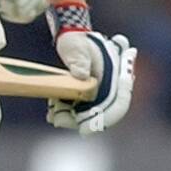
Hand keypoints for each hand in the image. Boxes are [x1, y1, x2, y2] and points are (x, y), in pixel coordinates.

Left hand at [49, 15, 136, 133]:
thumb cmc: (78, 42)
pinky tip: (51, 113)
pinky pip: (76, 112)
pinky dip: (65, 114)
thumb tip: (80, 75)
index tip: (85, 130)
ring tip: (52, 115)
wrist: (70, 39)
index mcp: (117, 78)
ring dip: (69, 119)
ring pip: (87, 116)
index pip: (119, 104)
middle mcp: (110, 90)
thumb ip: (80, 61)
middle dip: (80, 121)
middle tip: (59, 120)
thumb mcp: (78, 48)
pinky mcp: (83, 99)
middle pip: (101, 115)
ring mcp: (96, 96)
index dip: (105, 119)